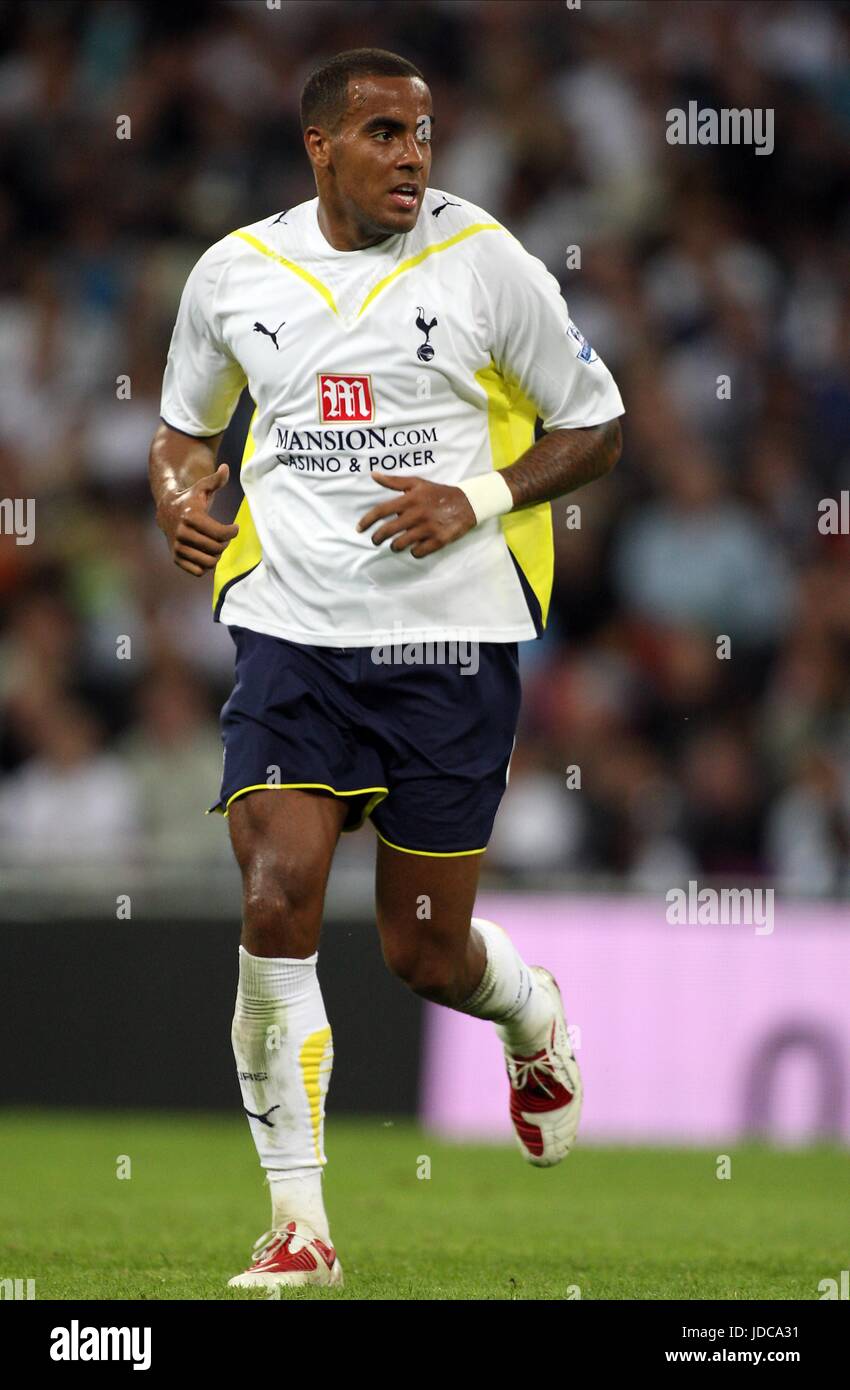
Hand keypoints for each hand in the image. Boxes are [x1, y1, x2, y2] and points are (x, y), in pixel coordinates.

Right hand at [156, 463, 238, 576]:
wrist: (166, 511)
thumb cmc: (190, 498)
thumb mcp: (202, 487)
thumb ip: (216, 479)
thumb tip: (226, 468)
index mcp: (190, 516)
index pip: (220, 533)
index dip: (232, 532)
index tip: (234, 528)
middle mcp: (182, 533)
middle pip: (216, 548)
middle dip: (225, 543)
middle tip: (224, 537)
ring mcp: (177, 547)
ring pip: (208, 562)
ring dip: (217, 555)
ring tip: (217, 546)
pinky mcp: (176, 558)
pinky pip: (197, 571)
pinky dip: (206, 566)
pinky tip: (207, 554)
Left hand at [356, 471, 476, 557]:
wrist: (468, 502)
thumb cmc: (438, 492)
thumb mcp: (417, 483)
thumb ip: (394, 481)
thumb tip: (373, 475)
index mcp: (410, 499)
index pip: (381, 511)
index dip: (367, 521)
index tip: (359, 529)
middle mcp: (417, 514)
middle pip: (388, 531)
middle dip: (377, 538)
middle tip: (375, 540)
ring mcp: (428, 528)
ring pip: (400, 544)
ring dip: (395, 546)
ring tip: (396, 544)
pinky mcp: (438, 540)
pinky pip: (418, 552)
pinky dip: (413, 551)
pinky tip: (415, 547)